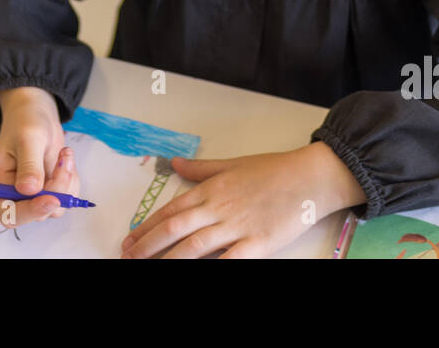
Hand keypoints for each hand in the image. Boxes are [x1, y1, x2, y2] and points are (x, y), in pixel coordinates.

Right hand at [0, 87, 79, 226]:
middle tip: (62, 161)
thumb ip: (29, 165)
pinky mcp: (50, 188)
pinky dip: (71, 179)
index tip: (51, 199)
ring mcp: (34, 193)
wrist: (36, 113)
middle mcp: (14, 193)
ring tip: (64, 154)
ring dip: (66, 182)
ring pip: (56, 206)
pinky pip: (66, 196)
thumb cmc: (25, 121)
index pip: (9, 214)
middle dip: (56, 190)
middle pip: (37, 212)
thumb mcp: (28, 138)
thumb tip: (29, 190)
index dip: (31, 211)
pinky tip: (64, 158)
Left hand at [120, 143, 362, 258]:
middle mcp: (219, 208)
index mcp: (212, 189)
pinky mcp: (257, 244)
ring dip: (168, 260)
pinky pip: (229, 261)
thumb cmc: (273, 169)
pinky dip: (211, 269)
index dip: (147, 226)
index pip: (171, 210)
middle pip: (175, 229)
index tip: (129, 239)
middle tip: (128, 257)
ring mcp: (237, 227)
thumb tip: (174, 164)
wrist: (310, 177)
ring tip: (148, 269)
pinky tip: (195, 273)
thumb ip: (201, 169)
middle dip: (148, 246)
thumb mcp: (232, 164)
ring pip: (194, 247)